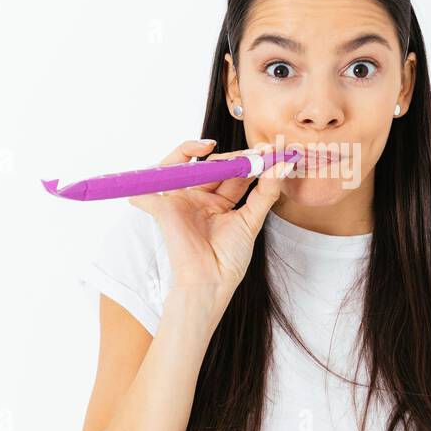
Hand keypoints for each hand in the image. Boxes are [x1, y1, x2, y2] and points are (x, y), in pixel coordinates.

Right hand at [127, 139, 297, 297]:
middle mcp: (200, 197)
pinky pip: (151, 186)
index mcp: (220, 201)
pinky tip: (181, 157)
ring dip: (196, 150)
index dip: (250, 161)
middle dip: (232, 156)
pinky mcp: (165, 207)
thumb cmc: (229, 258)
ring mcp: (182, 200)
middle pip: (213, 165)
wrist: (211, 281)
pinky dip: (149, 177)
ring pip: (184, 163)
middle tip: (251, 154)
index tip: (269, 153)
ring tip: (214, 149)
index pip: (235, 172)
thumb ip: (266, 193)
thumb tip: (282, 166)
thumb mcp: (252, 221)